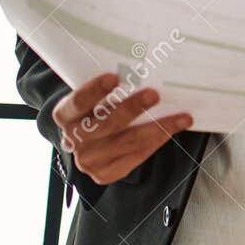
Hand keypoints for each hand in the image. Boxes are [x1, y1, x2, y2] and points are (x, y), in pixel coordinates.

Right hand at [51, 71, 191, 186]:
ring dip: (157, 127)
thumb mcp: (93, 98)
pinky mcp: (104, 174)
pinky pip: (137, 156)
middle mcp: (73, 139)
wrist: (87, 143)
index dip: (95, 90)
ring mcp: (88, 160)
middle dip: (132, 108)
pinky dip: (158, 140)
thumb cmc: (95, 112)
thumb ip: (108, 89)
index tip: (114, 77)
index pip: (78, 102)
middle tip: (154, 95)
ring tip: (180, 117)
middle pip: (106, 124)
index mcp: (65, 115)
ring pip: (127, 142)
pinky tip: (174, 129)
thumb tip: (142, 70)